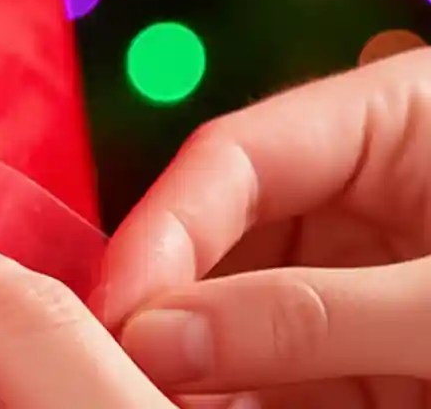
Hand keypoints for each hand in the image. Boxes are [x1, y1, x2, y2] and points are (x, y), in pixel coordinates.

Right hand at [100, 48, 430, 406]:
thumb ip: (312, 312)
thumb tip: (156, 338)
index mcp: (391, 124)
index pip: (234, 155)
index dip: (160, 228)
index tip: (113, 306)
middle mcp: (360, 197)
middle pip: (220, 240)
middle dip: (166, 307)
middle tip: (114, 362)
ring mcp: (355, 281)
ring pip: (231, 317)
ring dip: (187, 364)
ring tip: (138, 395)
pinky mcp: (357, 360)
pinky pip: (271, 377)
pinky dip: (226, 399)